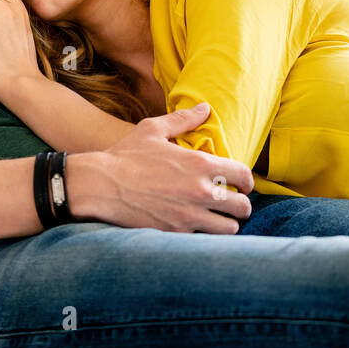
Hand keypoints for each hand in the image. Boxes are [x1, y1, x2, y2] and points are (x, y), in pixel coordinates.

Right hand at [68, 103, 254, 232]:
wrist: (100, 186)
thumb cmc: (126, 155)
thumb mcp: (153, 129)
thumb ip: (183, 119)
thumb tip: (205, 108)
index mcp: (200, 164)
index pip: (244, 176)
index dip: (248, 182)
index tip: (243, 185)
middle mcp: (200, 192)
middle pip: (242, 207)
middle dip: (241, 205)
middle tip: (233, 204)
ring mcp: (189, 215)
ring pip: (229, 228)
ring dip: (227, 223)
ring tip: (218, 219)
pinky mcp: (175, 233)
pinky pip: (205, 239)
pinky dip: (206, 235)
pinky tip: (198, 228)